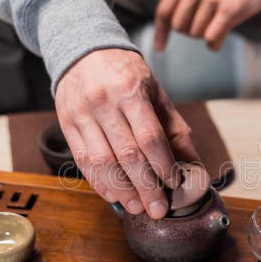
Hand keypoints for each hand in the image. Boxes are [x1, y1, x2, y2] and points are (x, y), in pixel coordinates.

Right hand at [55, 48, 200, 218]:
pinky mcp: (67, 124)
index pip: (149, 137)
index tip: (173, 184)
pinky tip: (114, 196)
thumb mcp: (155, 92)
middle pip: (127, 154)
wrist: (83, 52)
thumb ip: (173, 127)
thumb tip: (193, 164)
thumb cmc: (126, 75)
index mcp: (130, 91)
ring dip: (122, 191)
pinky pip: (82, 160)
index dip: (163, 165)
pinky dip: (99, 182)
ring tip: (137, 207)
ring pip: (102, 162)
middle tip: (158, 209)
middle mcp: (103, 102)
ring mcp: (82, 114)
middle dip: (145, 187)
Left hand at [154, 0, 260, 51]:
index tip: (159, 47)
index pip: (164, 11)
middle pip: (179, 26)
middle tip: (204, 25)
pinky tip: (219, 38)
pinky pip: (211, 38)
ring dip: (205, 35)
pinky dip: (214, 43)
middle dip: (189, 31)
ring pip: (196, 33)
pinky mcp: (230, 9)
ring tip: (217, 23)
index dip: (161, 32)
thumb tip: (172, 26)